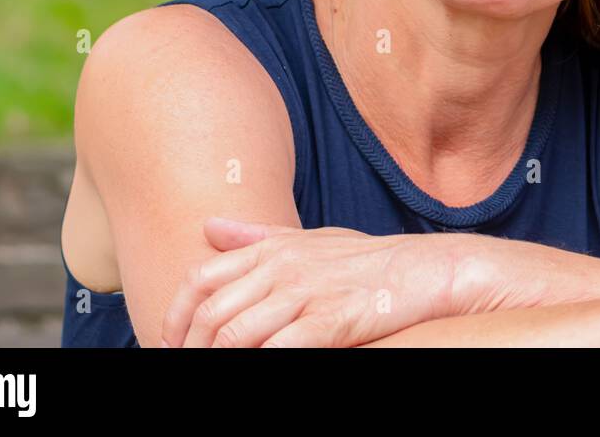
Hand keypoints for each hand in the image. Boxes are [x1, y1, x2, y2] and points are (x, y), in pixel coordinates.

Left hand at [160, 217, 459, 347]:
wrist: (428, 270)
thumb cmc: (370, 260)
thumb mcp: (313, 238)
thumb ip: (259, 238)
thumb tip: (210, 226)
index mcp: (275, 248)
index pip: (202, 279)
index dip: (176, 315)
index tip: (172, 341)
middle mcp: (284, 268)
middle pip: (212, 313)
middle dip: (190, 346)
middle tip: (187, 363)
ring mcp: (307, 295)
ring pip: (235, 335)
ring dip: (218, 358)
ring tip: (214, 372)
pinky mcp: (331, 323)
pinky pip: (277, 349)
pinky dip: (257, 363)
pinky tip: (257, 369)